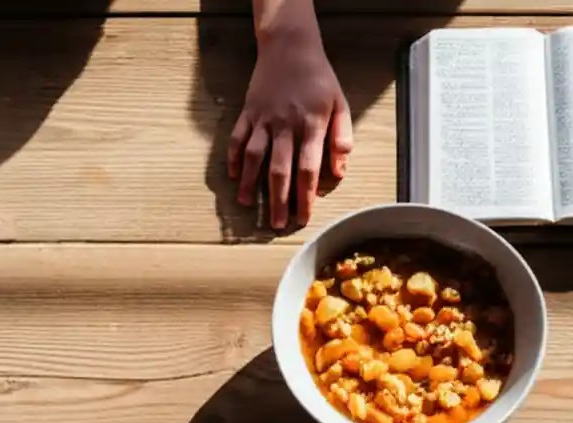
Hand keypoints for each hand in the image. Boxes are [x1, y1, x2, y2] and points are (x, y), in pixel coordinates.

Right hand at [228, 15, 352, 229]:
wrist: (290, 46)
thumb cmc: (320, 78)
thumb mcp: (340, 104)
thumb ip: (341, 138)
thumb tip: (339, 172)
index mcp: (311, 126)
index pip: (308, 169)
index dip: (305, 196)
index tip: (302, 217)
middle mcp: (285, 125)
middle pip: (279, 169)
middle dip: (277, 200)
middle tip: (275, 224)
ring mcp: (263, 118)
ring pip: (253, 156)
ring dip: (249, 182)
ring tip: (245, 204)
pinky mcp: (248, 111)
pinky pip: (236, 137)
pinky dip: (231, 157)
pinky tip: (231, 175)